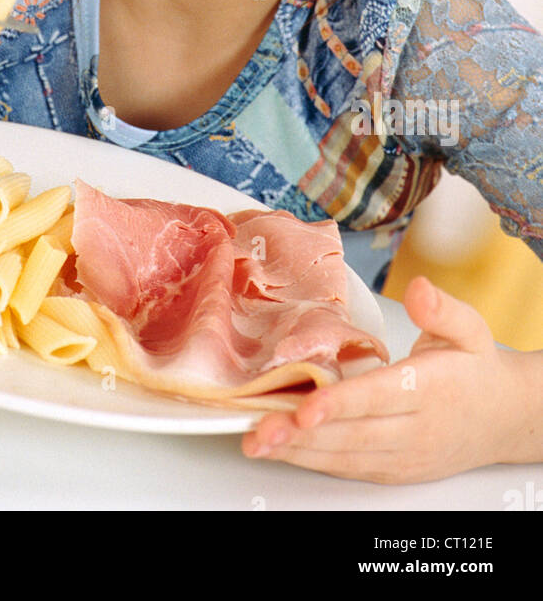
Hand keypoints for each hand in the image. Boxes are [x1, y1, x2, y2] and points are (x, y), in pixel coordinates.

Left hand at [241, 276, 518, 483]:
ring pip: (345, 455)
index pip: (380, 398)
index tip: (305, 408)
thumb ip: (441, 310)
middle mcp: (415, 429)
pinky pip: (349, 467)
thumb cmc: (475, 368)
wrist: (502, 418)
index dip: (340, 405)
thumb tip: (419, 289)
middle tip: (258, 428)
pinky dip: (312, 460)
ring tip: (256, 440)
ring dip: (298, 451)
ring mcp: (403, 456)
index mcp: (431, 389)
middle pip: (353, 434)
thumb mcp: (470, 329)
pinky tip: (281, 449)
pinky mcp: (392, 470)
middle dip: (301, 433)